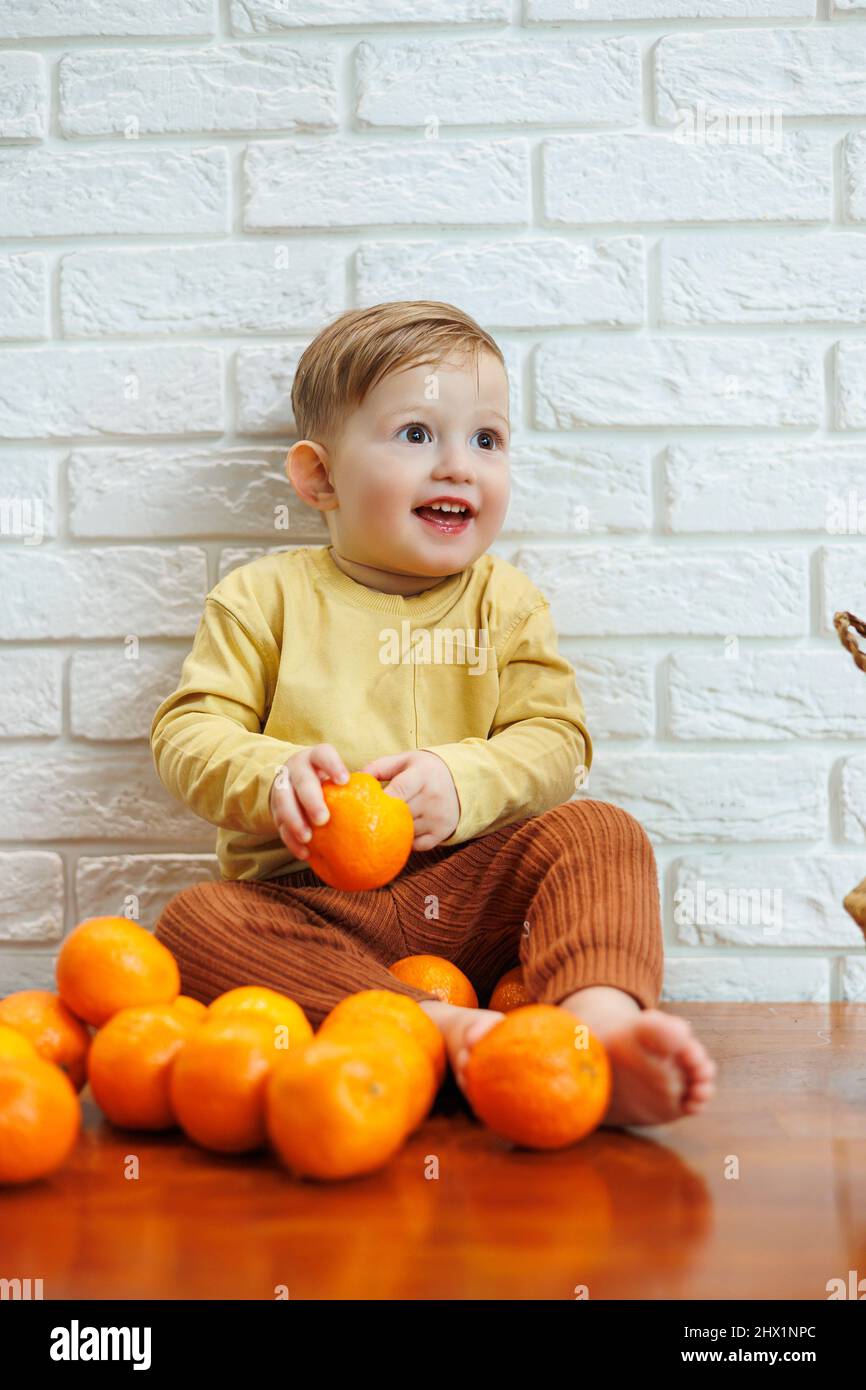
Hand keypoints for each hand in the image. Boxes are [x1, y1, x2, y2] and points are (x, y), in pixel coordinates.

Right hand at [270, 743, 349, 860]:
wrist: (294, 783)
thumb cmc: (330, 782)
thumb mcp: (339, 774)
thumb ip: (359, 784)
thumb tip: (390, 799)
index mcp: (315, 757)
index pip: (323, 755)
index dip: (332, 765)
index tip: (344, 781)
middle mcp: (296, 769)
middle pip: (302, 780)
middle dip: (311, 799)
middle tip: (323, 819)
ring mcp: (282, 787)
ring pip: (283, 801)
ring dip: (295, 820)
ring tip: (309, 838)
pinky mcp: (275, 808)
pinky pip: (279, 824)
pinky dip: (290, 839)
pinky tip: (305, 853)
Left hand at [359, 749, 459, 851]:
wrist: (463, 780)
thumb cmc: (425, 770)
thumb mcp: (405, 760)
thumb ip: (379, 767)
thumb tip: (354, 781)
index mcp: (423, 775)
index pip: (399, 790)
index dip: (381, 801)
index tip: (363, 808)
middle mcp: (433, 796)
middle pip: (400, 814)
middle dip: (383, 817)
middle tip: (366, 820)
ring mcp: (439, 817)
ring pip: (407, 831)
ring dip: (394, 830)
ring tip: (384, 825)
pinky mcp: (442, 832)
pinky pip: (417, 845)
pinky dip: (407, 841)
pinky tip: (401, 833)